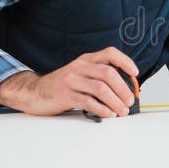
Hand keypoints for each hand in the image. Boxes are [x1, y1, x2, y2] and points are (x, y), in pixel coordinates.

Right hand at [0, 47, 138, 117]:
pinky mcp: (65, 95)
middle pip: (108, 73)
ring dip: (115, 101)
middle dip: (123, 88)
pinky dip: (102, 109)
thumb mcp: (80, 74)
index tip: (135, 73)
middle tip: (130, 100)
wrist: (33, 92)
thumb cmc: (61, 86)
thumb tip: (124, 89)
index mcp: (85, 60)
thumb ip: (98, 77)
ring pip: (100, 88)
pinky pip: (88, 102)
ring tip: (122, 111)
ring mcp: (71, 81)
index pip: (109, 53)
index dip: (125, 61)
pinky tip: (109, 114)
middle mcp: (79, 67)